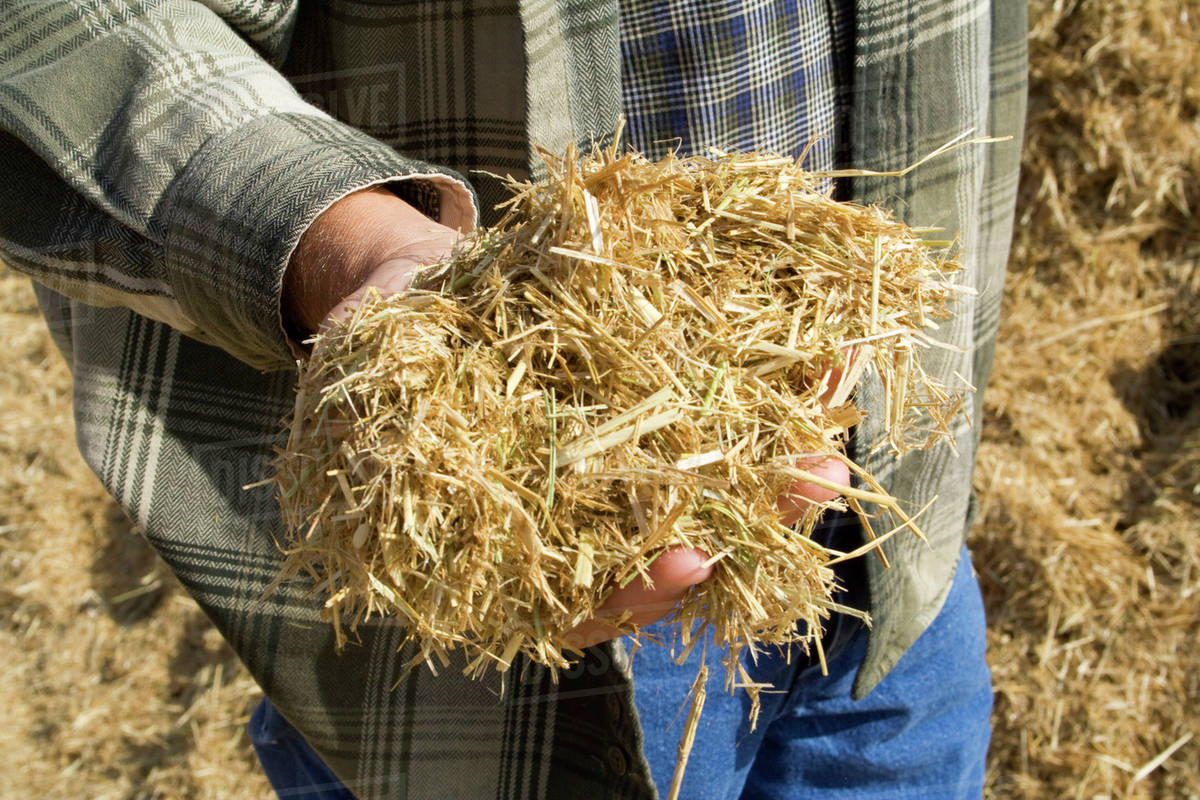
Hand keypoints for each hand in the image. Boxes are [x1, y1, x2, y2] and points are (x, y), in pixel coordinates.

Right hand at [284, 192, 853, 649]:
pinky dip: (771, 371)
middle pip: (683, 535)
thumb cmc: (381, 350)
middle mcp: (584, 513)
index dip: (635, 590)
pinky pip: (721, 396)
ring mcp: (625, 454)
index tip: (688, 559)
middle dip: (757, 507)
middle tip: (820, 474)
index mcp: (516, 542)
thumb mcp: (364, 374)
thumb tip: (376, 375)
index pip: (582, 603)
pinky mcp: (652, 394)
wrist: (413, 297)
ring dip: (785, 431)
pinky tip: (824, 334)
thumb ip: (382, 398)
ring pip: (718, 469)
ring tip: (844, 381)